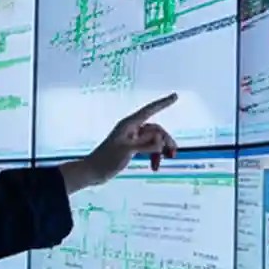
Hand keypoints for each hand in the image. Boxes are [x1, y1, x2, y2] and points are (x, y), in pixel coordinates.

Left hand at [60, 93, 178, 192]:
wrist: (93, 172)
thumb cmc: (106, 160)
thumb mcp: (127, 151)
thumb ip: (145, 145)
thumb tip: (161, 142)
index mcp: (129, 125)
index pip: (150, 110)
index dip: (163, 103)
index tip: (175, 96)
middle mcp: (131, 129)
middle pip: (156, 130)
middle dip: (166, 141)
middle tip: (173, 155)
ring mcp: (132, 139)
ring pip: (154, 140)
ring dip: (160, 151)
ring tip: (162, 163)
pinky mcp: (132, 148)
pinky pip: (149, 148)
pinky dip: (154, 156)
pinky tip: (154, 167)